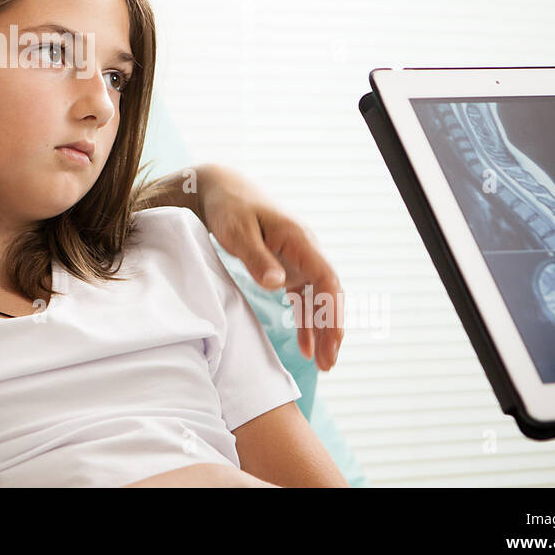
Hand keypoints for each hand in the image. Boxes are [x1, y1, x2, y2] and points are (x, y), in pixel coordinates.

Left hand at [197, 164, 343, 370]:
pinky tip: (306, 347)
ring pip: (319, 299)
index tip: (333, 339)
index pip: (326, 278)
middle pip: (328, 293)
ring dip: (322, 330)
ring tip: (323, 364)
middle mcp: (305, 250)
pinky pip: (303, 298)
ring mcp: (298, 259)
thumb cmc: (230, 208)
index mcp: (299, 239)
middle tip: (329, 363)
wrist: (222, 190)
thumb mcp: (237, 232)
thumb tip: (277, 285)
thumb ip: (257, 258)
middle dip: (332, 329)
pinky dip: (306, 322)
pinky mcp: (287, 267)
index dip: (332, 310)